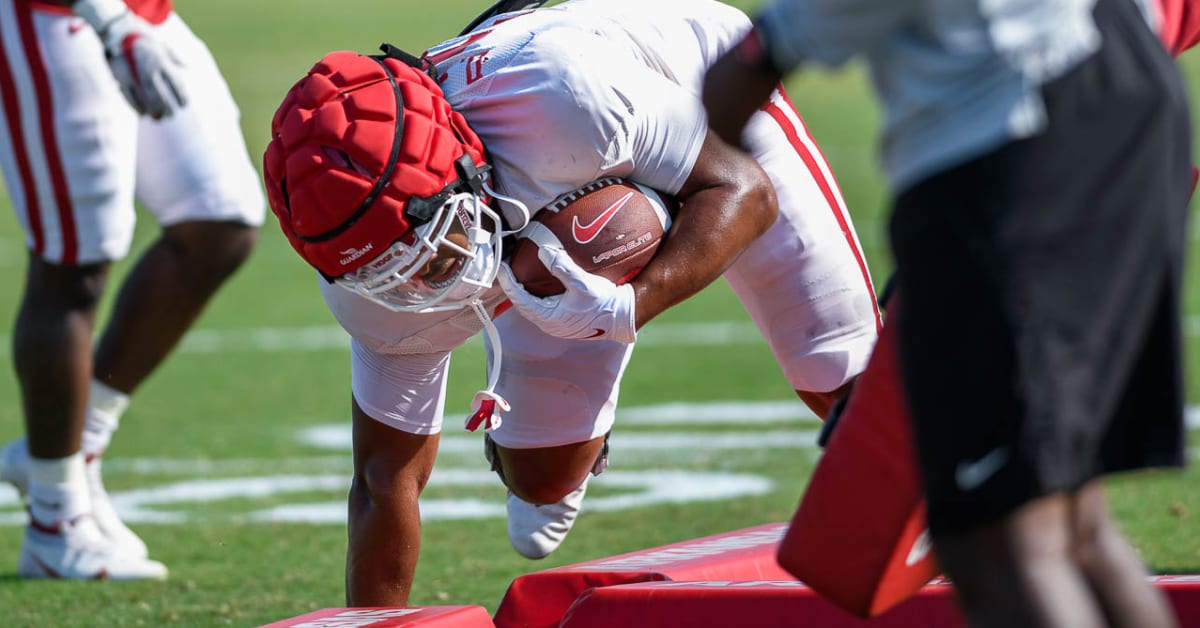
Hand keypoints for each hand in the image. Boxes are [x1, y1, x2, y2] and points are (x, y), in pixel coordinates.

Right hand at [74, 0, 186, 118]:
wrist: (116, 28)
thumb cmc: (141, 36)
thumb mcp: (160, 42)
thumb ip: (173, 55)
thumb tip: (186, 65)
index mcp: (162, 60)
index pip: (176, 83)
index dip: (182, 96)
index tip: (185, 105)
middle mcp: (150, 69)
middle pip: (162, 94)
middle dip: (168, 108)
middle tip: (172, 116)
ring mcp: (135, 74)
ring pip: (146, 98)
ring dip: (154, 110)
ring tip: (158, 118)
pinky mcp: (120, 77)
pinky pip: (130, 96)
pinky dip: (137, 107)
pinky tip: (142, 113)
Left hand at [496, 244, 636, 342]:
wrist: (622, 317)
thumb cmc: (604, 302)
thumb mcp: (582, 283)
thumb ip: (562, 267)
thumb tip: (543, 251)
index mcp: (549, 317)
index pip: (519, 298)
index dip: (508, 282)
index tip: (501, 266)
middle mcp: (549, 324)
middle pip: (521, 303)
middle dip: (512, 285)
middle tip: (506, 267)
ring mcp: (555, 324)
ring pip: (530, 306)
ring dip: (522, 291)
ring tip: (517, 273)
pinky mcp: (562, 321)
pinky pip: (541, 307)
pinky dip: (534, 294)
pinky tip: (535, 283)